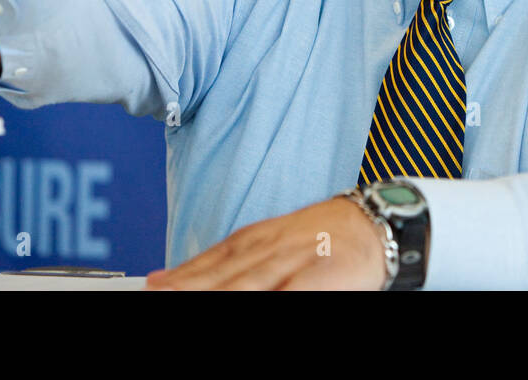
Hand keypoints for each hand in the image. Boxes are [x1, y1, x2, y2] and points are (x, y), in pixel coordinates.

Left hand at [143, 196, 388, 289]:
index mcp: (255, 239)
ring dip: (221, 294)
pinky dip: (275, 298)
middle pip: (223, 275)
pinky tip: (258, 303)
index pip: (209, 262)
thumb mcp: (270, 240)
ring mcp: (295, 262)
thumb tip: (169, 279)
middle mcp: (270, 248)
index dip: (181, 277)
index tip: (154, 288)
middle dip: (190, 289)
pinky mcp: (321, 277)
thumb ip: (226, 262)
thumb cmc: (319, 237)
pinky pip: (292, 294)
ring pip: (250, 284)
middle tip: (160, 295)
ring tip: (187, 298)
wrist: (373, 223)